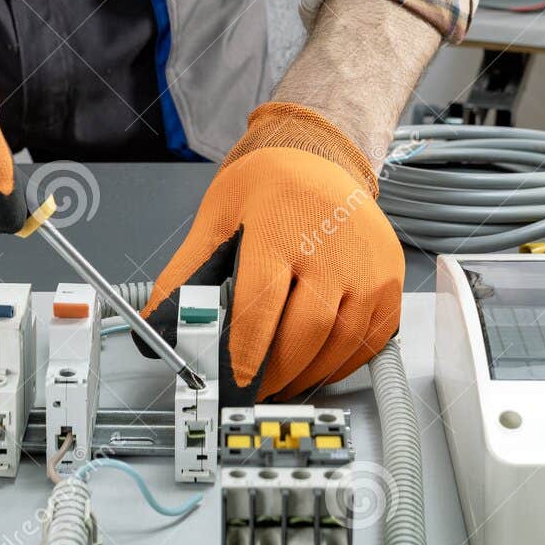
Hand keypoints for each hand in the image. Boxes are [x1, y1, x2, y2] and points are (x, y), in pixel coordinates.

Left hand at [141, 103, 402, 400]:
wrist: (320, 155)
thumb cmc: (268, 185)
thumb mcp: (217, 216)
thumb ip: (187, 270)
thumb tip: (154, 319)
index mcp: (279, 228)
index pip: (261, 305)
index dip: (246, 353)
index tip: (233, 381)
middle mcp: (331, 248)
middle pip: (305, 332)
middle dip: (275, 372)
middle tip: (251, 388)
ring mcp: (368, 266)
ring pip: (339, 343)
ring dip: (307, 374)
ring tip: (281, 382)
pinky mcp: (390, 280)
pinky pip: (369, 340)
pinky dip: (341, 364)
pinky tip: (316, 366)